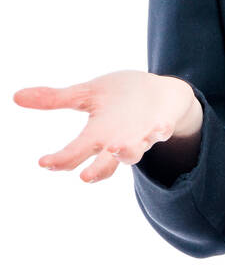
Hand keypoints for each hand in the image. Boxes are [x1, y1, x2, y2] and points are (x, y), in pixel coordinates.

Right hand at [13, 70, 202, 182]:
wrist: (161, 93)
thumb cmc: (121, 97)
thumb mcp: (86, 95)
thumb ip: (55, 99)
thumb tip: (15, 96)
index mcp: (97, 135)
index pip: (75, 152)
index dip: (60, 160)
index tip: (44, 162)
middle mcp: (118, 141)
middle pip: (105, 164)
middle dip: (96, 171)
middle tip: (85, 177)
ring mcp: (141, 136)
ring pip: (134, 153)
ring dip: (127, 153)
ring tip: (117, 149)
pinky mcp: (162, 125)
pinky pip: (162, 132)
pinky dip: (160, 131)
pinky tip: (160, 128)